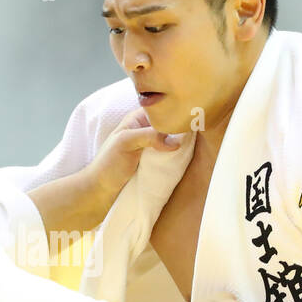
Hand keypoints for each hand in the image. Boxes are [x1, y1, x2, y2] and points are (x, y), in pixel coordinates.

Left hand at [27, 109, 184, 234]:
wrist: (99, 193)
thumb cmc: (107, 165)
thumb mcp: (126, 143)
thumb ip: (149, 136)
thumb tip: (177, 140)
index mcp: (138, 119)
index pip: (162, 108)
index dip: (176, 109)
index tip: (194, 112)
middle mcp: (147, 130)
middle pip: (171, 124)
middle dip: (183, 127)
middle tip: (202, 128)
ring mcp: (153, 147)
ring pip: (173, 140)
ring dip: (183, 144)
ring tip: (199, 142)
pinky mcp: (156, 163)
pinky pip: (172, 156)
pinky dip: (179, 157)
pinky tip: (189, 156)